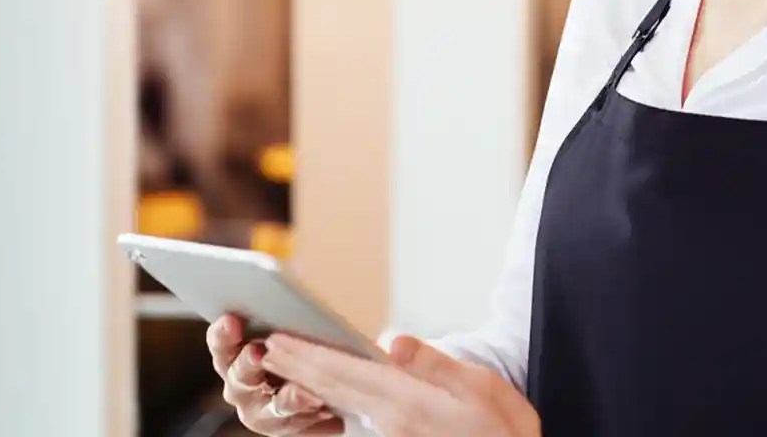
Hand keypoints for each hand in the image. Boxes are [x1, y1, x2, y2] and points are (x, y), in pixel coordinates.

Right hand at [206, 314, 342, 434]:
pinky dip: (312, 418)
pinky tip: (331, 411)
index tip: (232, 320)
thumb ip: (290, 312)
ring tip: (305, 391)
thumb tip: (311, 283)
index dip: (223, 333)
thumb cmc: (302, 342)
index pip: (221, 342)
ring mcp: (259, 410)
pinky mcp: (283, 428)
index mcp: (235, 353)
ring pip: (268, 407)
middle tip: (259, 351)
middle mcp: (240, 384)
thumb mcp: (293, 323)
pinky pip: (294, 426)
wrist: (322, 382)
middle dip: (248, 363)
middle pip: (239, 375)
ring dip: (287, 399)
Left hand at [262, 332, 540, 436]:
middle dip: (296, 368)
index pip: (346, 373)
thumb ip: (433, 363)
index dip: (309, 356)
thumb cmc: (502, 430)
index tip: (279, 339)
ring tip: (283, 367)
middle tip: (264, 350)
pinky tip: (320, 393)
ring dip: (308, 384)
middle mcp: (390, 423)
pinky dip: (332, 402)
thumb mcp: (481, 387)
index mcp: (409, 402)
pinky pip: (353, 420)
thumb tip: (390, 339)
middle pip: (332, 390)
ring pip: (338, 407)